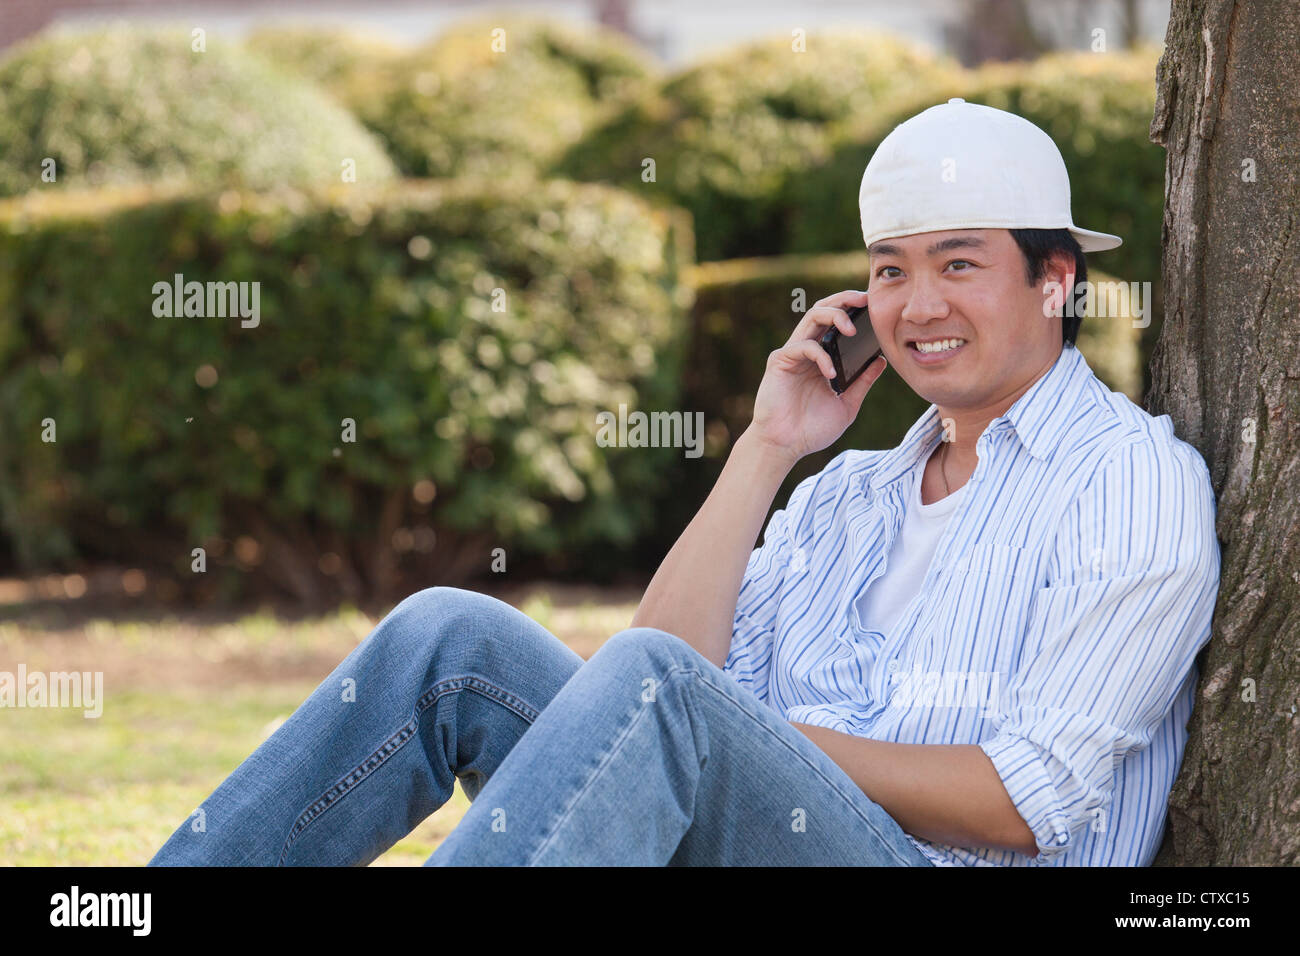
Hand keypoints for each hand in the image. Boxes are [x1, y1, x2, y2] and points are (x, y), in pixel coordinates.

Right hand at [747, 290, 887, 463]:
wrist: (784, 446)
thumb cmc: (812, 429)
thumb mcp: (847, 404)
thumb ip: (863, 381)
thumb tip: (882, 360)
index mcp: (823, 357)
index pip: (838, 322)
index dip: (854, 310)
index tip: (875, 307)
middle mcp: (808, 349)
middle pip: (824, 309)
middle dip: (845, 299)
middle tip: (865, 300)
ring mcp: (793, 353)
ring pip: (812, 316)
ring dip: (834, 316)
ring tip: (852, 330)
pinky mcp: (780, 361)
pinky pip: (803, 346)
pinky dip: (820, 356)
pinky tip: (831, 374)